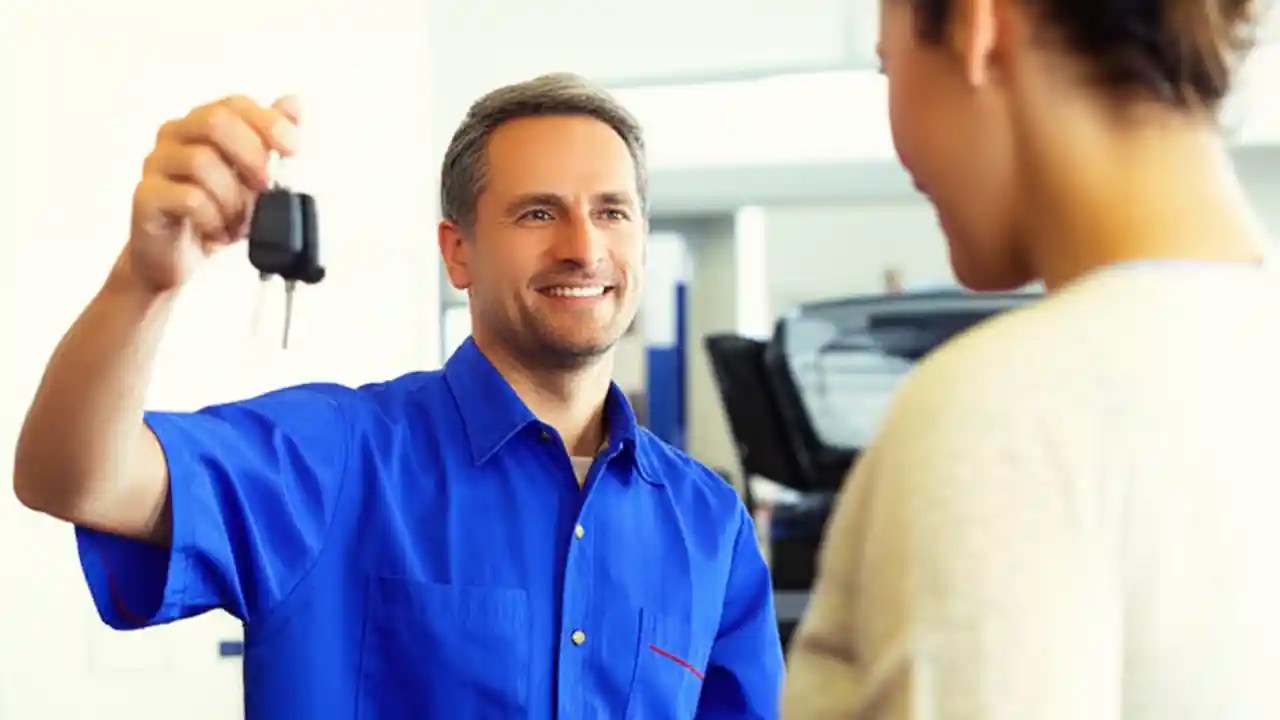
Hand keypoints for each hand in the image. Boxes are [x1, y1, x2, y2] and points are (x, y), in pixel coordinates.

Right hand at [120, 94, 299, 293]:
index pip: (235, 104)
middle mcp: (175, 135)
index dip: (268, 122)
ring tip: (239, 221)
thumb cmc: (217, 213)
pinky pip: (188, 198)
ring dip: (232, 197)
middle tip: (265, 187)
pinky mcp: (146, 197)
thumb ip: (271, 142)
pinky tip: (217, 231)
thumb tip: (295, 102)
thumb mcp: (254, 180)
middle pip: (215, 122)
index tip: (293, 149)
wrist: (177, 257)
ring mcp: (156, 164)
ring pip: (201, 161)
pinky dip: (213, 218)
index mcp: (203, 124)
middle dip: (251, 156)